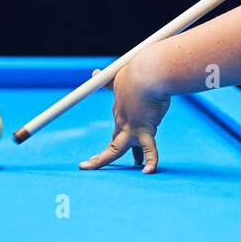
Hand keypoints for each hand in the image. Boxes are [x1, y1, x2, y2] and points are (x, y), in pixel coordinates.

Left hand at [80, 50, 170, 173]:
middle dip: (102, 155)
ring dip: (106, 160)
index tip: (112, 140)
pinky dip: (150, 161)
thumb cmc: (139, 69)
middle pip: (112, 141)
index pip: (118, 124)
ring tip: (100, 169)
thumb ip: (109, 77)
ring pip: (117, 148)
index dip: (115, 135)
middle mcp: (122, 120)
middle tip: (90, 163)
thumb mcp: (121, 73)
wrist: (148, 72)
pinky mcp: (145, 130)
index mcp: (120, 107)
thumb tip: (94, 72)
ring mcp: (131, 127)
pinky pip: (149, 150)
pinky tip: (148, 172)